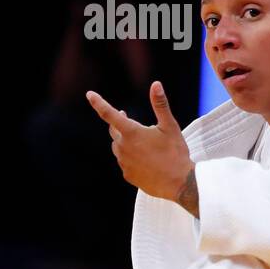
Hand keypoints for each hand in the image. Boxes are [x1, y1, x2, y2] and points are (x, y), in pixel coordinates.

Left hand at [87, 81, 194, 206]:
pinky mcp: (128, 175)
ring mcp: (124, 162)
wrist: (180, 184)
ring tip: (143, 144)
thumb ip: (160, 105)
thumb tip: (156, 84)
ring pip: (120, 148)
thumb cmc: (175, 153)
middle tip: (125, 116)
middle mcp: (123, 147)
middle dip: (119, 124)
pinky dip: (133, 158)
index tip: (89, 94)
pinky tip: (146, 161)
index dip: (98, 103)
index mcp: (131, 133)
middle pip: (114, 131)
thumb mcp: (170, 126)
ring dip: (127, 143)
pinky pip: (126, 163)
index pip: (109, 114)